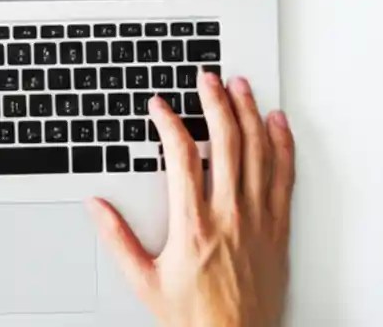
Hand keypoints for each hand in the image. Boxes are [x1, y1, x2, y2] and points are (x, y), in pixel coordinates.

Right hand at [88, 74, 295, 326]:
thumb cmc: (194, 319)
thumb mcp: (143, 281)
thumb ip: (118, 239)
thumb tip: (97, 206)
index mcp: (192, 225)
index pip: (182, 156)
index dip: (169, 123)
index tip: (161, 106)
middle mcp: (229, 216)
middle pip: (225, 142)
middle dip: (215, 102)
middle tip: (207, 79)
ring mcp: (258, 220)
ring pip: (258, 152)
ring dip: (249, 114)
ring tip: (241, 87)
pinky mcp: (279, 229)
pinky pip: (285, 177)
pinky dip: (282, 145)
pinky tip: (277, 123)